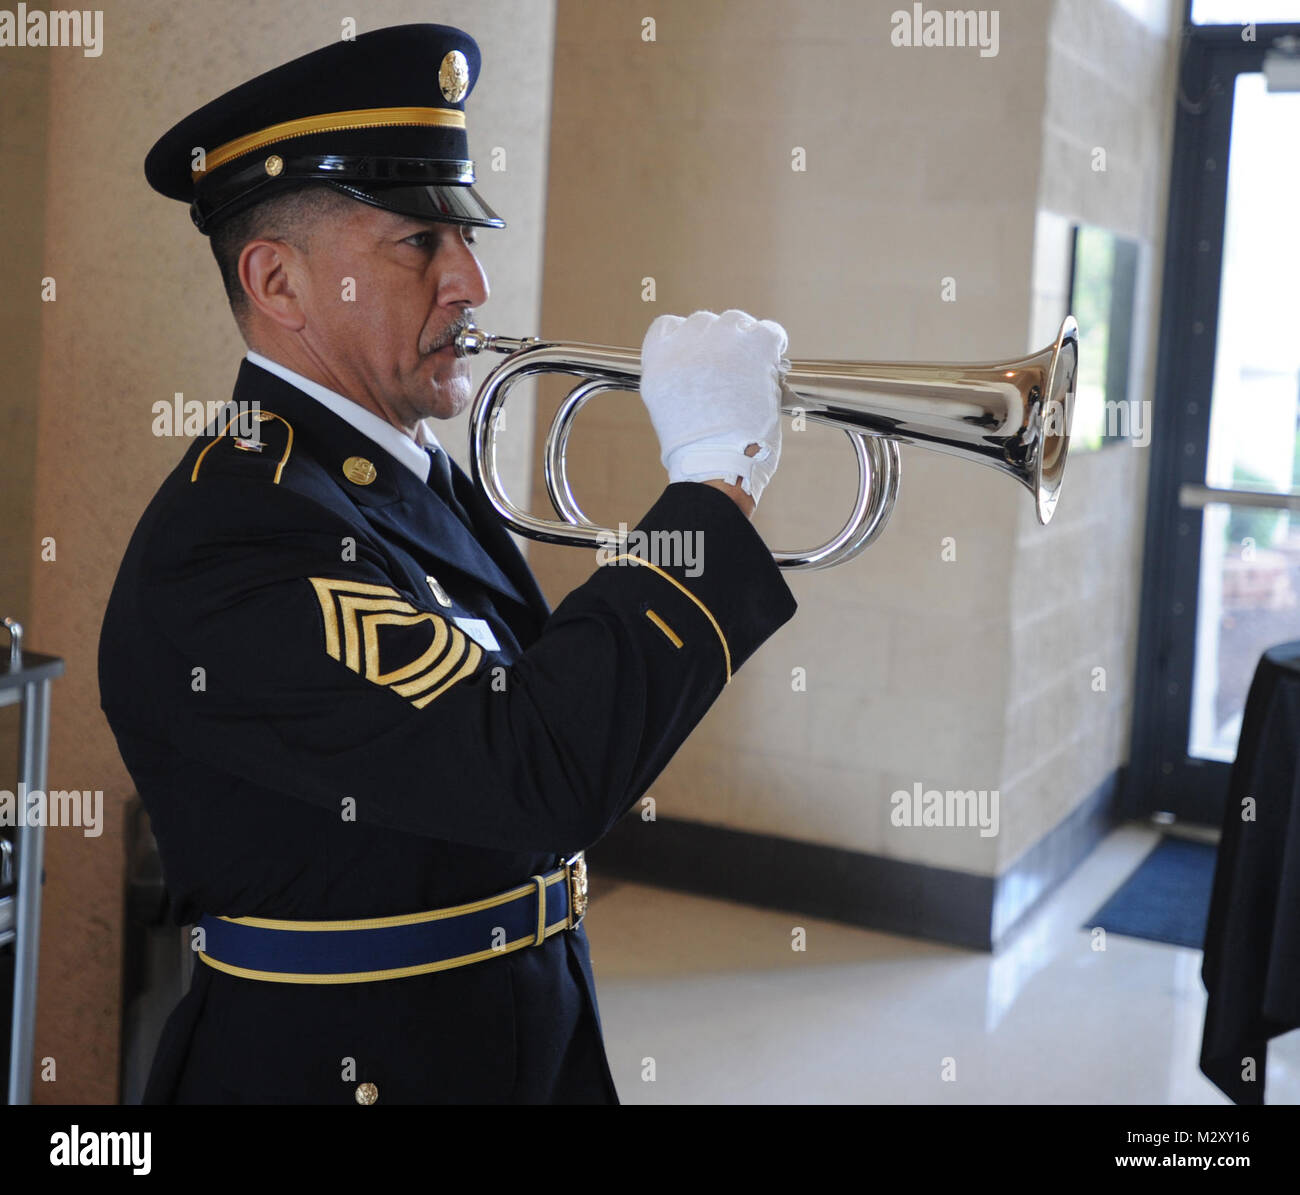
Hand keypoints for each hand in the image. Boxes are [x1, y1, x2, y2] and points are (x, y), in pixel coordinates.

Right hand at [640, 309, 785, 506]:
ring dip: (745, 340)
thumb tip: (698, 371)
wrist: (718, 464)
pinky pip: (769, 330)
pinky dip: (773, 343)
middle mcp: (686, 344)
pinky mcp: (754, 347)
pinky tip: (772, 361)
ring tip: (753, 367)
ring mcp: (720, 342)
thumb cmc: (695, 450)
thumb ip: (676, 379)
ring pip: (735, 321)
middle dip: (718, 342)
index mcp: (659, 360)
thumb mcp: (664, 409)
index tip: (701, 353)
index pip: (668, 327)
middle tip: (732, 368)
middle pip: (704, 322)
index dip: (687, 339)